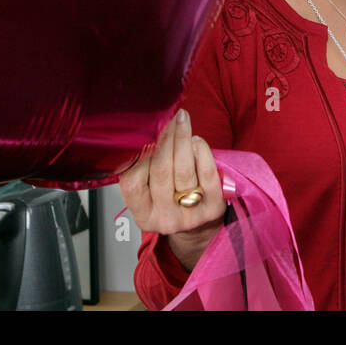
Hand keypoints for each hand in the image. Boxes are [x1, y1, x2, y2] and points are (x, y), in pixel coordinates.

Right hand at [118, 109, 226, 270]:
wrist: (198, 229)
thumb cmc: (170, 199)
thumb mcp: (149, 192)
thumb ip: (142, 168)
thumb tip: (143, 127)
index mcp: (143, 215)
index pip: (133, 182)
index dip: (139, 153)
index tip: (144, 129)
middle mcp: (165, 218)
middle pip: (161, 172)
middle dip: (164, 138)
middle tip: (167, 116)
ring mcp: (191, 215)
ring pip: (184, 170)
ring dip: (182, 139)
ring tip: (181, 120)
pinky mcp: (213, 207)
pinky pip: (207, 172)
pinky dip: (201, 151)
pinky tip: (196, 140)